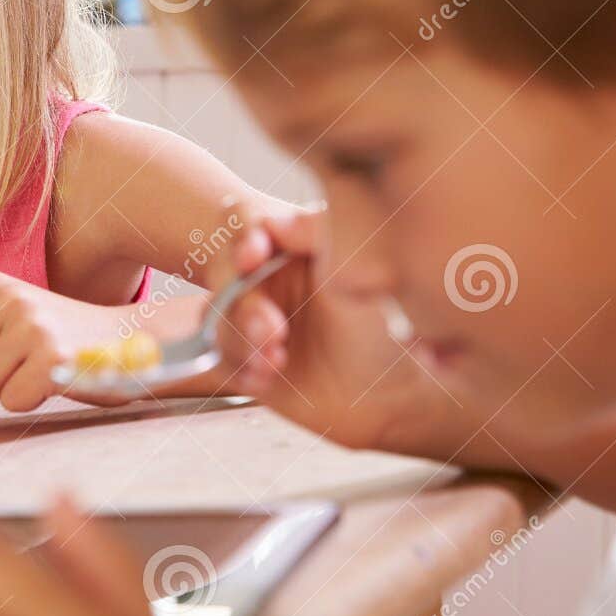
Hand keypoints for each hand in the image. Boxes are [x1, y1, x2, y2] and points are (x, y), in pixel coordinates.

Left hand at [0, 272, 130, 410]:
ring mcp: (33, 327)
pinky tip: (49, 383)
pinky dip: (26, 401)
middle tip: (10, 363)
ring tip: (33, 370)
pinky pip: (9, 401)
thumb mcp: (16, 310)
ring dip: (2, 389)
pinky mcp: (52, 360)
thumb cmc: (62, 336)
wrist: (129, 341)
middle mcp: (11, 299)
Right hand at [211, 203, 463, 456]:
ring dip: (240, 340)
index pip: (246, 234)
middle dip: (244, 306)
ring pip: (219, 323)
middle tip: (273, 329)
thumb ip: (317, 234)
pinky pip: (224, 362)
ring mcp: (258, 327)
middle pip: (227, 282)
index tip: (251, 255)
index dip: (241, 242)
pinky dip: (239, 369)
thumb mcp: (357, 265)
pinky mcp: (254, 364)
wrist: (396, 391)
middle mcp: (269, 287)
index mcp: (288, 254)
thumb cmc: (384, 322)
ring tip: (276, 359)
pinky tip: (265, 378)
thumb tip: (272, 224)